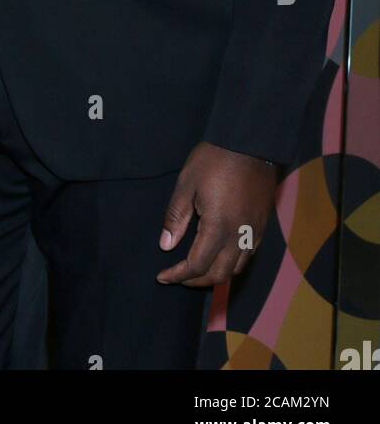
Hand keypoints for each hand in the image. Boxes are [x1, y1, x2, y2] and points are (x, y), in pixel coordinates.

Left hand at [156, 141, 277, 285]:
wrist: (251, 142)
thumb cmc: (213, 160)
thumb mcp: (186, 184)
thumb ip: (176, 217)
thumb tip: (166, 246)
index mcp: (219, 227)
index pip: (197, 265)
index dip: (178, 275)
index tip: (162, 276)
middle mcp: (240, 236)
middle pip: (219, 275)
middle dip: (196, 281)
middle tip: (177, 276)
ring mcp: (254, 232)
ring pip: (237, 269)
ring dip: (215, 275)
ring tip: (196, 271)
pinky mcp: (262, 225)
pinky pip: (248, 255)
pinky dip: (231, 263)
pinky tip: (219, 255)